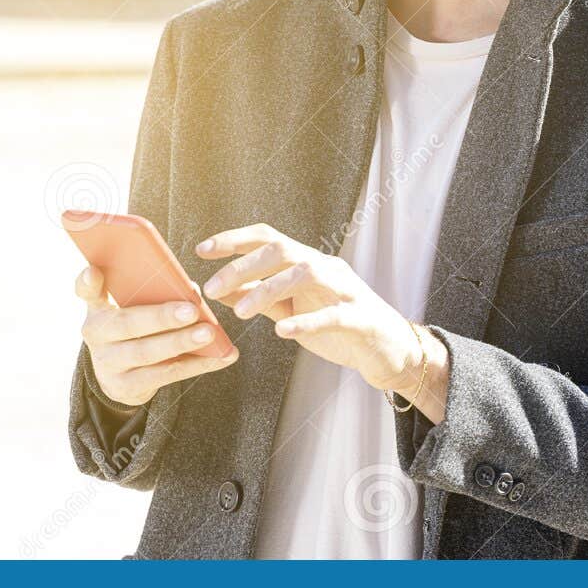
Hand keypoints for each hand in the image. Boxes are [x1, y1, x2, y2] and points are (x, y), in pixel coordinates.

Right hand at [75, 266, 237, 406]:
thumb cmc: (133, 328)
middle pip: (127, 323)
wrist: (118, 377)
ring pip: (147, 353)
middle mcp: (97, 335)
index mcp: (97, 307)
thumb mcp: (131, 308)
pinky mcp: (126, 386)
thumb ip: (153, 294)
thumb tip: (190, 289)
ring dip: (181, 343)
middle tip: (192, 310)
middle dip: (161, 317)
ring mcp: (109, 363)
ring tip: (208, 334)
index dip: (88, 282)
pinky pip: (165, 375)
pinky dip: (195, 365)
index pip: (86, 291)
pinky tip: (219, 357)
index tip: (94, 272)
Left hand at [197, 224, 421, 392]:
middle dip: (243, 265)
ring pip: (305, 274)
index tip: (201, 250)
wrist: (387, 350)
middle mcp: (326, 267)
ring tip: (242, 312)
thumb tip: (221, 289)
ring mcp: (345, 290)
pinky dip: (306, 321)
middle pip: (282, 249)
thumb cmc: (336, 327)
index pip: (268, 237)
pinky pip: (332, 314)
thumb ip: (260, 297)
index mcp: (308, 262)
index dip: (234, 239)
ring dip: (268, 289)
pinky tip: (282, 332)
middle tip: (212, 288)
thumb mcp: (291, 310)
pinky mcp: (360, 318)